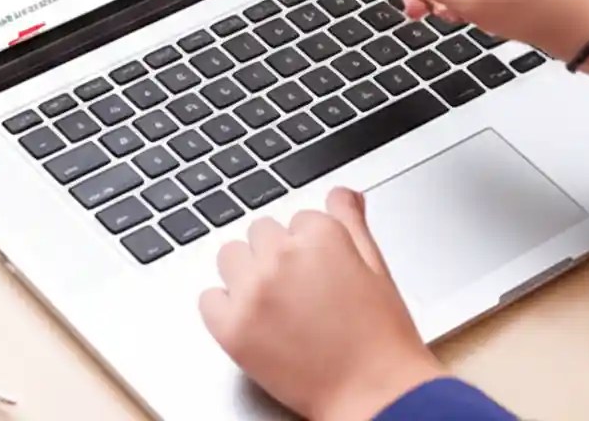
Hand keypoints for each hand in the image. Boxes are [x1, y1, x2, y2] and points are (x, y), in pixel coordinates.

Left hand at [201, 188, 444, 420]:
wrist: (374, 395)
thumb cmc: (381, 338)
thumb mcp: (376, 267)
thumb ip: (351, 222)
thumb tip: (341, 193)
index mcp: (321, 236)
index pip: (296, 220)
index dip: (309, 248)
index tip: (319, 272)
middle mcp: (282, 257)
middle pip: (260, 232)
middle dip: (276, 255)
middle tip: (299, 290)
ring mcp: (253, 292)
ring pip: (230, 256)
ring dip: (247, 273)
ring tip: (275, 304)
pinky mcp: (231, 328)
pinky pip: (208, 299)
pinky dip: (224, 308)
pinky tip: (253, 323)